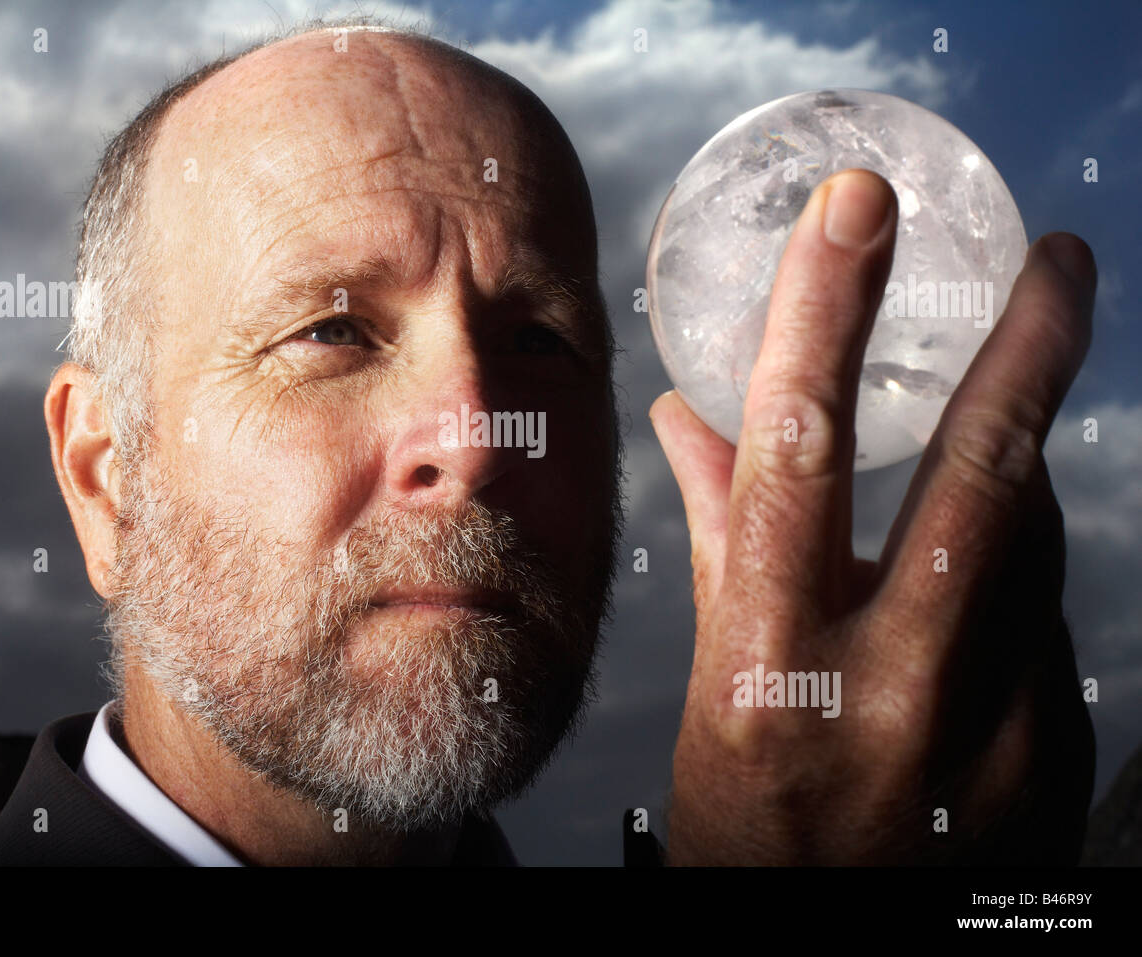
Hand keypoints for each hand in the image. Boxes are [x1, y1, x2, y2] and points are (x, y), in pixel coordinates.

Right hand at [653, 169, 1095, 864]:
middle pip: (980, 481)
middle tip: (1053, 259)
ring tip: (975, 471)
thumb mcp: (715, 686)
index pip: (799, 458)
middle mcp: (892, 695)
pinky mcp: (1054, 756)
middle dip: (1025, 349)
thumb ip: (721, 541)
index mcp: (775, 667)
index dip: (824, 317)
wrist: (834, 947)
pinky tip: (976, 597)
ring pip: (1032, 546)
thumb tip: (698, 419)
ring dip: (1012, 478)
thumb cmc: (751, 825)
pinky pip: (1051, 621)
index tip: (857, 211)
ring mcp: (991, 733)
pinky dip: (1018, 578)